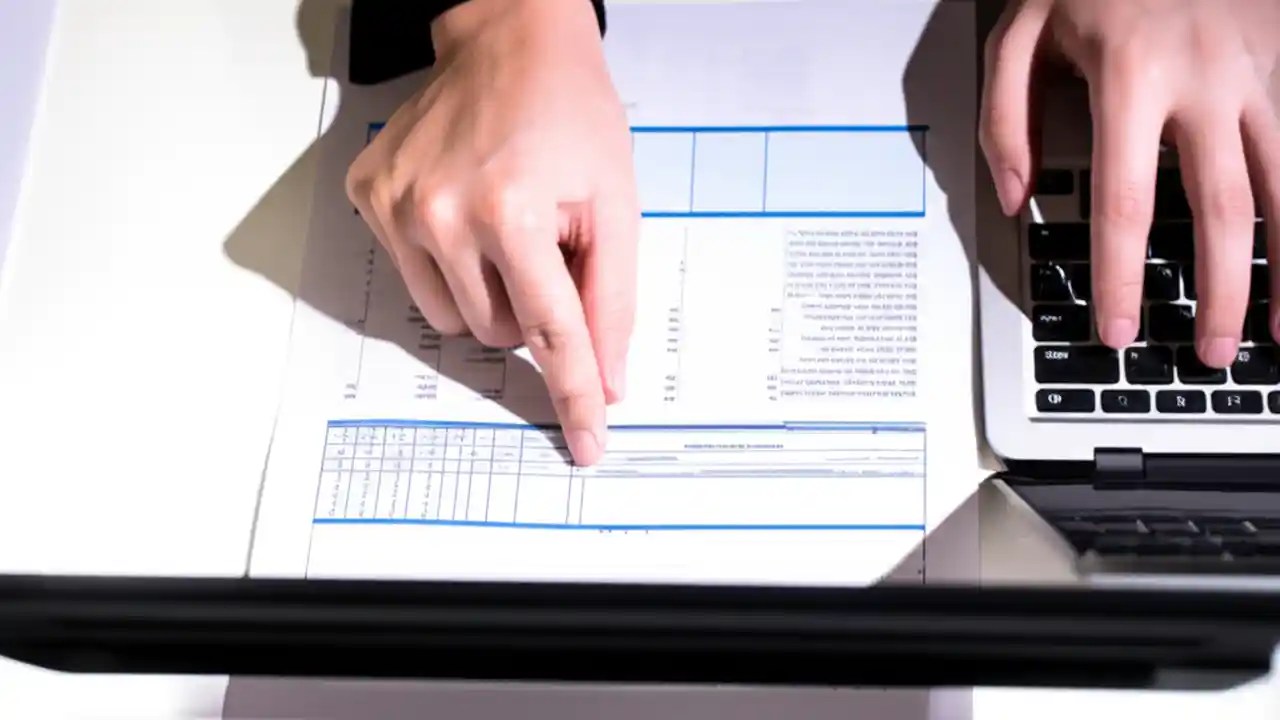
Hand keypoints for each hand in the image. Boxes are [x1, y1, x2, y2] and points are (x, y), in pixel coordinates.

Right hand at [345, 0, 638, 464]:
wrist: (509, 40)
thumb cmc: (571, 112)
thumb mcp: (616, 203)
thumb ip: (612, 297)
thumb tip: (607, 378)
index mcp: (510, 211)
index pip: (552, 332)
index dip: (574, 394)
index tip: (586, 442)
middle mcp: (440, 213)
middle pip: (498, 333)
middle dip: (532, 308)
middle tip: (546, 244)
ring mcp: (395, 205)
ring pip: (452, 317)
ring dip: (488, 292)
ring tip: (506, 225)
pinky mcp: (368, 196)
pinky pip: (414, 277)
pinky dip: (449, 262)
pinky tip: (465, 209)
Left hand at [981, 0, 1279, 366]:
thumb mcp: (1021, 31)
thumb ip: (1007, 119)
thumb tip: (1015, 197)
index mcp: (1131, 78)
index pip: (1126, 206)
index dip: (1123, 279)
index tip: (1118, 330)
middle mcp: (1204, 82)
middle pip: (1222, 211)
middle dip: (1217, 294)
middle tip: (1205, 354)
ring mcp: (1254, 74)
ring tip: (1279, 331)